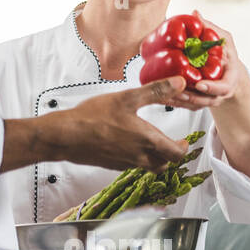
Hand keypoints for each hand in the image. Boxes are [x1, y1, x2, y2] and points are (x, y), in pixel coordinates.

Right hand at [44, 76, 189, 172]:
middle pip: (164, 164)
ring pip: (148, 166)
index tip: (184, 140)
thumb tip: (178, 83)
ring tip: (151, 143)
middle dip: (170, 155)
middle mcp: (139, 156)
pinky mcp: (111, 165)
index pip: (176, 154)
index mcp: (147, 141)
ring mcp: (124, 163)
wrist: (66, 137)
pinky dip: (137, 157)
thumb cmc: (94, 117)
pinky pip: (131, 165)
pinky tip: (128, 143)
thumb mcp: (127, 98)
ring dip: (155, 157)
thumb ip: (155, 91)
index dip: (183, 148)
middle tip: (171, 143)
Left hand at [167, 12, 249, 110]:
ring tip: (164, 94)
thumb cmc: (226, 54)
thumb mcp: (224, 40)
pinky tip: (161, 97)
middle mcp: (220, 93)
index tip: (199, 84)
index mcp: (229, 79)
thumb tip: (195, 13)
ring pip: (194, 105)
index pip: (223, 88)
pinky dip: (175, 103)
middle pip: (205, 100)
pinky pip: (187, 106)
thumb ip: (210, 29)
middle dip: (189, 97)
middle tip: (174, 91)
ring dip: (179, 102)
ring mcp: (209, 100)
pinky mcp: (199, 102)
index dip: (211, 88)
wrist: (229, 73)